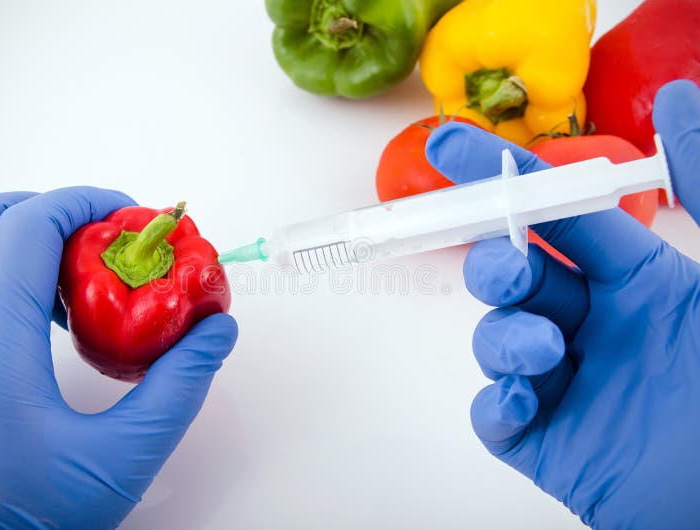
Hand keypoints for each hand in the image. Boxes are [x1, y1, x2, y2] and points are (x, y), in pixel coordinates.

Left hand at [0, 187, 237, 528]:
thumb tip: (216, 332)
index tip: (130, 217)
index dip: (86, 202)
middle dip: (48, 208)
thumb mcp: (116, 462)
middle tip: (101, 235)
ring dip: (22, 243)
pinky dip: (0, 276)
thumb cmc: (10, 518)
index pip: (30, 224)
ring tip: (79, 281)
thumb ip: (177, 391)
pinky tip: (40, 322)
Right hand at [426, 80, 699, 528]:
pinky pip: (496, 415)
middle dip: (496, 265)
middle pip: (513, 275)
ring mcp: (568, 384)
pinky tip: (524, 403)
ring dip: (505, 337)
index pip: (557, 215)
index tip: (448, 145)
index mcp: (639, 281)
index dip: (501, 176)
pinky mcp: (548, 441)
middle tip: (510, 269)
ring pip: (498, 340)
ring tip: (548, 352)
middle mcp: (597, 326)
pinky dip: (497, 404)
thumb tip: (678, 97)